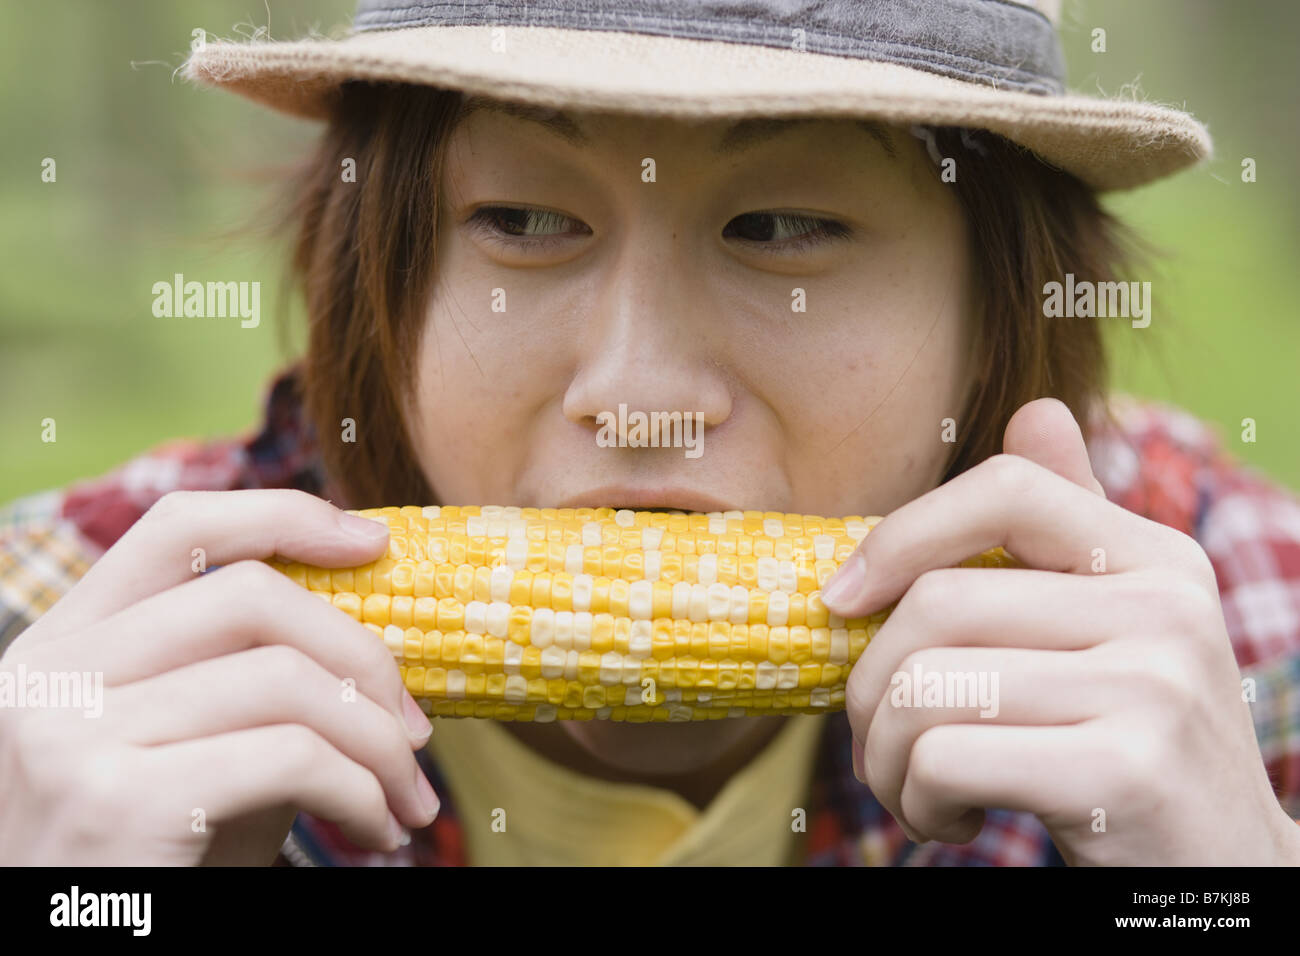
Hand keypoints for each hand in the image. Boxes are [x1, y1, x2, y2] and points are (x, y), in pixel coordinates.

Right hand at [0, 489, 438, 864]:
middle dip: (363, 656)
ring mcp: (72, 734)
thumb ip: (249, 682)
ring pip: (286, 679)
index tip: (375, 543)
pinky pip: (292, 756)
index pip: (178, 527)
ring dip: (379, 742)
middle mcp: (52, 676)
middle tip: (414, 727)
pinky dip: (363, 790)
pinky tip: (376, 829)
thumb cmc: (154, 864)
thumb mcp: (189, 753)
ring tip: (407, 795)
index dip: (285, 516)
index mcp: (64, 646)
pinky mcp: (117, 801)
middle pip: (251, 595)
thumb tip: (376, 634)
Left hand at [823, 398, 1299, 864]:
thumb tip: (1035, 411)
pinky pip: (946, 758)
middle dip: (869, 686)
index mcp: (1152, 557)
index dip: (900, 534)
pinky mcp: (1123, 772)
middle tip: (877, 738)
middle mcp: (1163, 608)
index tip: (842, 598)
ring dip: (886, 758)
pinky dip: (916, 801)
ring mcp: (1153, 688)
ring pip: (927, 688)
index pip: (1004, 487)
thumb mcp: (1118, 628)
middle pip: (938, 604)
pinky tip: (948, 819)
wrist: (1223, 876)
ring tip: (912, 788)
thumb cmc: (1136, 745)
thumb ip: (1069, 526)